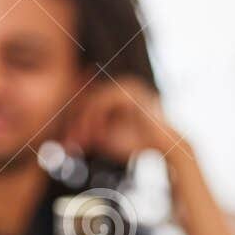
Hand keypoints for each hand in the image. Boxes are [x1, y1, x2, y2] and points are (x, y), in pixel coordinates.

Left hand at [63, 76, 184, 163]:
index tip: (67, 144)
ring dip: (82, 123)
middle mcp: (119, 87)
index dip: (74, 124)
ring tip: (79, 141)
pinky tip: (92, 134)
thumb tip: (68, 137)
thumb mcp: (107, 139)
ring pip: (92, 101)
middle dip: (74, 125)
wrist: (167, 148)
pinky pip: (102, 101)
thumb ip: (89, 133)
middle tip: (67, 144)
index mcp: (114, 95)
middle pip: (85, 101)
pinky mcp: (129, 91)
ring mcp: (125, 86)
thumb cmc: (139, 144)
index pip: (85, 105)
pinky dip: (94, 118)